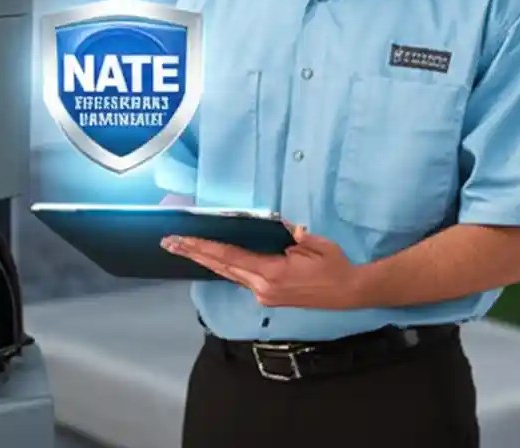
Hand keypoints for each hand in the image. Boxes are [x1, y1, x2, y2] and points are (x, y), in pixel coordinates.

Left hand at [160, 223, 365, 309]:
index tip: (182, 240)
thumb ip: (292, 233)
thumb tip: (275, 223)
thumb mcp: (316, 243)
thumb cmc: (335, 266)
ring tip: (182, 248)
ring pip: (227, 273)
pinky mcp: (267, 296)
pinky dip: (222, 266)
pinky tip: (210, 259)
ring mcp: (263, 294)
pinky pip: (239, 277)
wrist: (350, 292)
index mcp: (272, 274)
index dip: (203, 247)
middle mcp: (261, 287)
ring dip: (204, 260)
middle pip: (221, 267)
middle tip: (169, 242)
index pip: (230, 257)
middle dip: (193, 253)